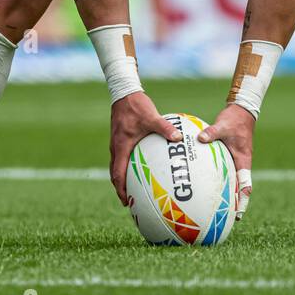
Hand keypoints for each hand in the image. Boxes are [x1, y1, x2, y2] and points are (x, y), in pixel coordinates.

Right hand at [109, 91, 180, 205]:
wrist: (124, 93)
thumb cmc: (136, 106)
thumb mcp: (152, 117)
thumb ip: (165, 128)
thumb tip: (179, 138)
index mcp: (121, 147)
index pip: (118, 174)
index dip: (121, 189)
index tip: (127, 201)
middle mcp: (116, 148)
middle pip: (115, 174)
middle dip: (121, 188)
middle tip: (130, 201)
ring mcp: (117, 143)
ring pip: (118, 166)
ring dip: (123, 178)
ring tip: (134, 189)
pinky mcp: (120, 138)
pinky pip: (122, 156)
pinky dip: (127, 166)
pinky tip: (141, 166)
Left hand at [197, 104, 254, 220]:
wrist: (241, 111)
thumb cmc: (234, 119)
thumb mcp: (223, 125)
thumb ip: (211, 133)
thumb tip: (200, 139)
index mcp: (243, 161)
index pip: (245, 185)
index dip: (243, 201)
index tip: (238, 214)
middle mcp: (240, 164)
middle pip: (238, 188)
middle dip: (233, 203)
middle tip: (224, 218)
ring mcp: (235, 161)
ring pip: (231, 181)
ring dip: (225, 193)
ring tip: (213, 207)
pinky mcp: (228, 156)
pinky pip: (222, 171)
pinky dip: (215, 179)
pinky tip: (202, 184)